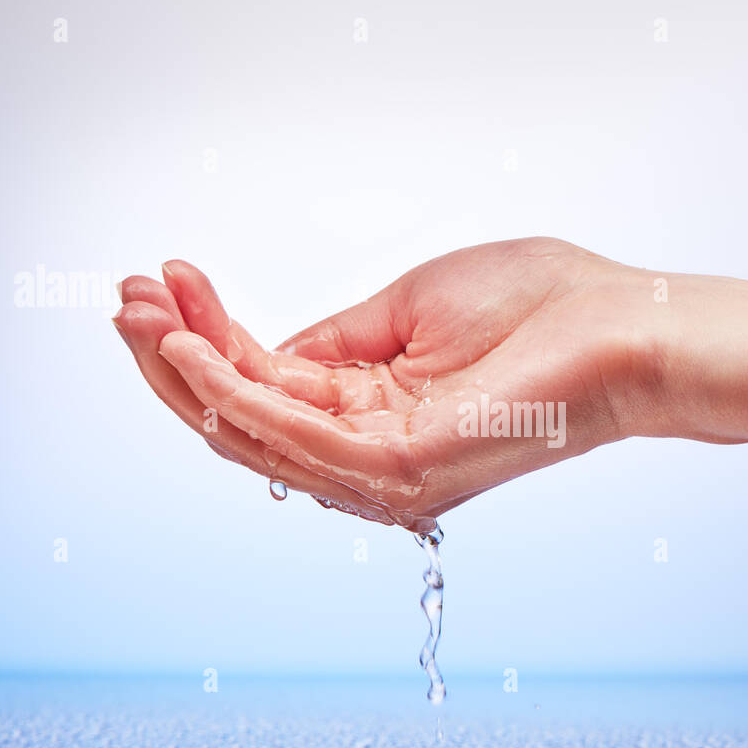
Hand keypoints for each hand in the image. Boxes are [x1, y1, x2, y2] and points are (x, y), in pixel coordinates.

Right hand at [112, 237, 658, 530]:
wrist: (623, 326)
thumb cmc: (539, 308)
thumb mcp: (408, 308)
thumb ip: (332, 341)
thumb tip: (264, 350)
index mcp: (375, 413)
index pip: (268, 385)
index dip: (208, 335)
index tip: (164, 278)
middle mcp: (372, 454)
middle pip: (246, 418)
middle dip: (177, 358)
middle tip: (125, 296)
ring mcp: (387, 470)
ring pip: (256, 434)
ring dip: (189, 371)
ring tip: (141, 311)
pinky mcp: (406, 469)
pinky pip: (299, 436)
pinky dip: (238, 393)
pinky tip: (192, 348)